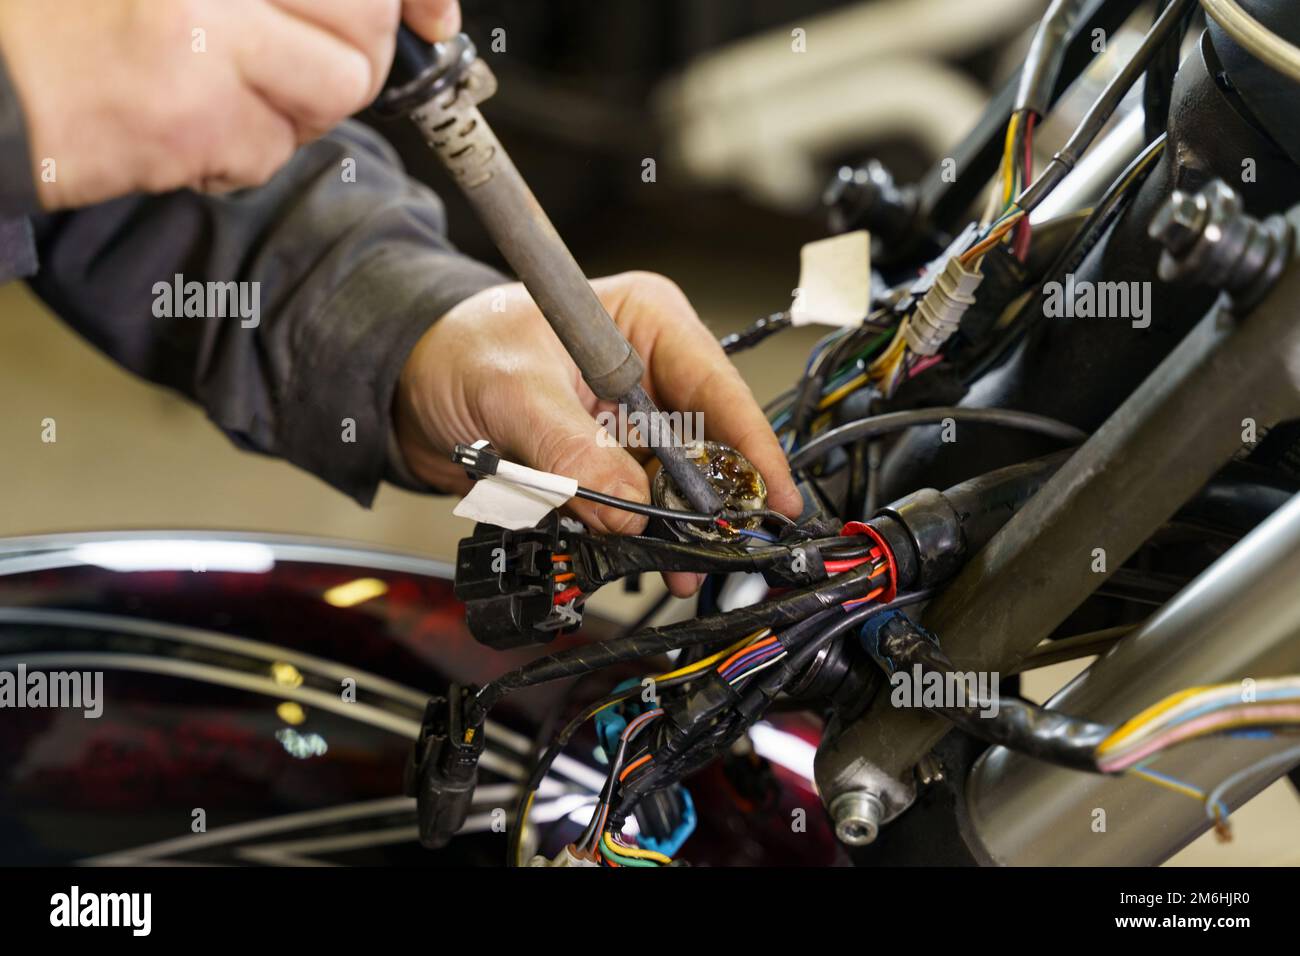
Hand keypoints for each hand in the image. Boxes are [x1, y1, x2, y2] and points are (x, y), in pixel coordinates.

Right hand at [0, 0, 460, 208]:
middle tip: (304, 60)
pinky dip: (248, 150)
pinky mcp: (192, 119)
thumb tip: (408, 7)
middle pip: (364, 21)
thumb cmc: (76, 17)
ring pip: (338, 88)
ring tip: (243, 91)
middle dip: (357, 54)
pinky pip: (277, 147)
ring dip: (306, 105)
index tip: (429, 14)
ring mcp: (204, 44)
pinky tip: (193, 124)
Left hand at [394, 272, 803, 596]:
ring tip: (679, 565)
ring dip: (669, 524)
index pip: (719, 386)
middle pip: (705, 442)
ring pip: (669, 482)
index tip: (777, 495)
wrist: (403, 387)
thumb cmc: (455, 348)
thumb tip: (629, 506)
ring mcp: (626, 419)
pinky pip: (630, 501)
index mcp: (645, 322)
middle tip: (724, 546)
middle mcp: (646, 370)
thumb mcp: (514, 390)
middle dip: (711, 499)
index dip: (753, 445)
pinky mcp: (601, 458)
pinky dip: (629, 528)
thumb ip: (572, 449)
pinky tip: (633, 551)